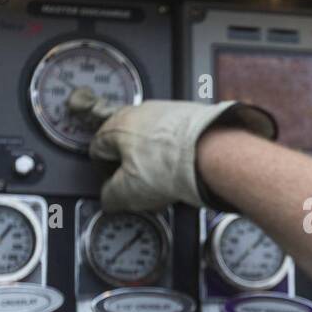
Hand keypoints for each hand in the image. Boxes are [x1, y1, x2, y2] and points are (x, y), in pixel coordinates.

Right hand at [87, 98, 275, 211]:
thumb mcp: (127, 192)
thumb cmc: (171, 165)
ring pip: (155, 143)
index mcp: (117, 124)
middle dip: (135, 169)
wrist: (213, 153)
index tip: (114, 186)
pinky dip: (178, 156)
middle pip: (129, 144)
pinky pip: (178, 140)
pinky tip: (185, 173)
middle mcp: (142, 111)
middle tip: (143, 189)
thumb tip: (111, 199)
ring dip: (157, 164)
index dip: (104, 172)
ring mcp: (169, 112)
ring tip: (168, 185)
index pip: (98, 148)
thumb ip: (110, 196)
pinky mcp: (193, 117)